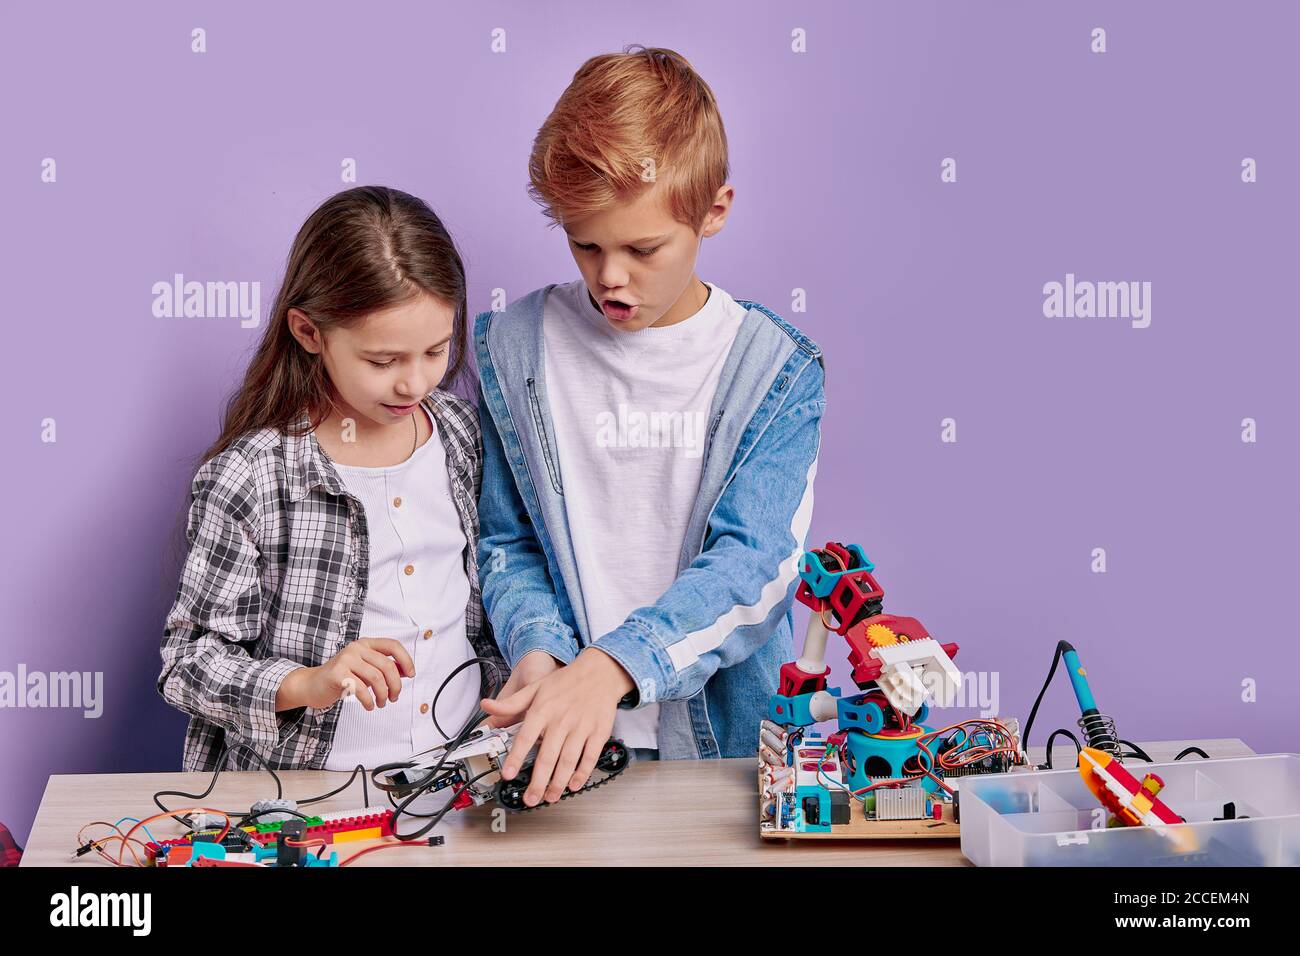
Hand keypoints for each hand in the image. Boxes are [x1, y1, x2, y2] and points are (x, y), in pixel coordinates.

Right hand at [283, 637, 414, 710]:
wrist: (312, 685)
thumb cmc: (342, 678)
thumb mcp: (366, 669)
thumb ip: (385, 668)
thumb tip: (408, 671)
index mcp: (366, 644)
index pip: (393, 645)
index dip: (406, 660)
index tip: (411, 675)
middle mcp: (356, 648)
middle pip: (387, 665)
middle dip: (395, 685)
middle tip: (394, 698)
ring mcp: (346, 659)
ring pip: (376, 678)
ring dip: (383, 695)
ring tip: (381, 703)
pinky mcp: (337, 674)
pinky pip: (361, 688)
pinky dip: (369, 700)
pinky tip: (369, 706)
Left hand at [479, 648, 634, 805]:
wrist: (599, 672)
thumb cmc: (566, 681)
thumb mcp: (535, 687)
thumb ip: (510, 702)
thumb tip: (486, 706)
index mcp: (542, 709)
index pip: (526, 737)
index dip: (516, 758)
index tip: (508, 774)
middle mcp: (561, 720)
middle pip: (547, 756)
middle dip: (538, 782)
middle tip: (530, 799)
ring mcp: (581, 727)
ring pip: (568, 761)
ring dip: (558, 783)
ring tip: (549, 797)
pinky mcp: (598, 732)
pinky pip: (589, 757)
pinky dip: (582, 773)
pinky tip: (573, 784)